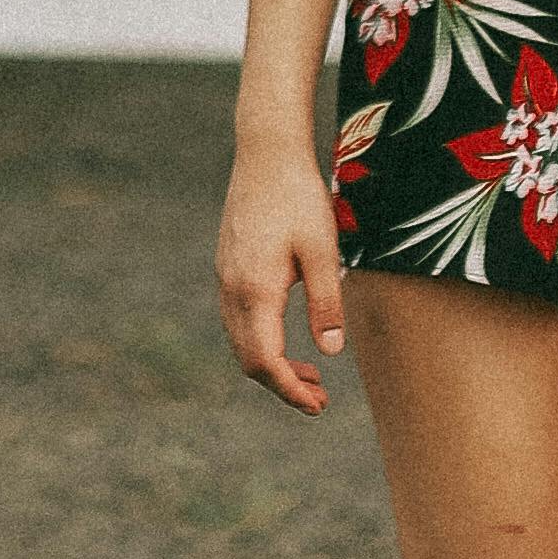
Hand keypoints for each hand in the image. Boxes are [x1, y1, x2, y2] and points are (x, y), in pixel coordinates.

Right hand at [213, 144, 346, 413]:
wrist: (266, 152)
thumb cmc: (299, 196)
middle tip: (320, 398)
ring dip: (271, 363)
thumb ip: (326, 302)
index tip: (317, 406)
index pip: (264, 361)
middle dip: (282, 384)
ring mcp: (226, 277)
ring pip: (240, 340)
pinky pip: (238, 319)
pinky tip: (287, 336)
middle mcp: (232, 289)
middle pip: (248, 358)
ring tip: (310, 373)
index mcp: (255, 290)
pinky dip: (261, 340)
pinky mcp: (228, 266)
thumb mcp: (324, 250)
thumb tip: (331, 352)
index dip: (289, 390)